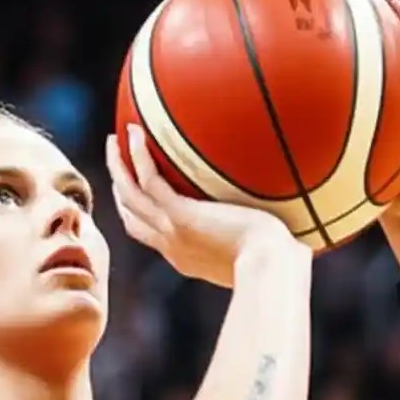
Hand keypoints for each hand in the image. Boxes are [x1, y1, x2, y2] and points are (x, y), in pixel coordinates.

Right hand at [106, 125, 300, 287]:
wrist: (270, 267)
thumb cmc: (278, 263)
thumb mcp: (261, 251)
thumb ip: (260, 235)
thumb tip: (286, 224)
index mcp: (184, 256)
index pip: (151, 234)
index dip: (137, 213)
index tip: (137, 193)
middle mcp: (171, 244)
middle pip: (131, 215)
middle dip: (120, 189)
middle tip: (116, 164)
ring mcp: (171, 229)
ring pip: (130, 196)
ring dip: (118, 167)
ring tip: (114, 141)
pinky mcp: (180, 215)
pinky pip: (148, 180)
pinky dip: (137, 156)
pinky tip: (134, 132)